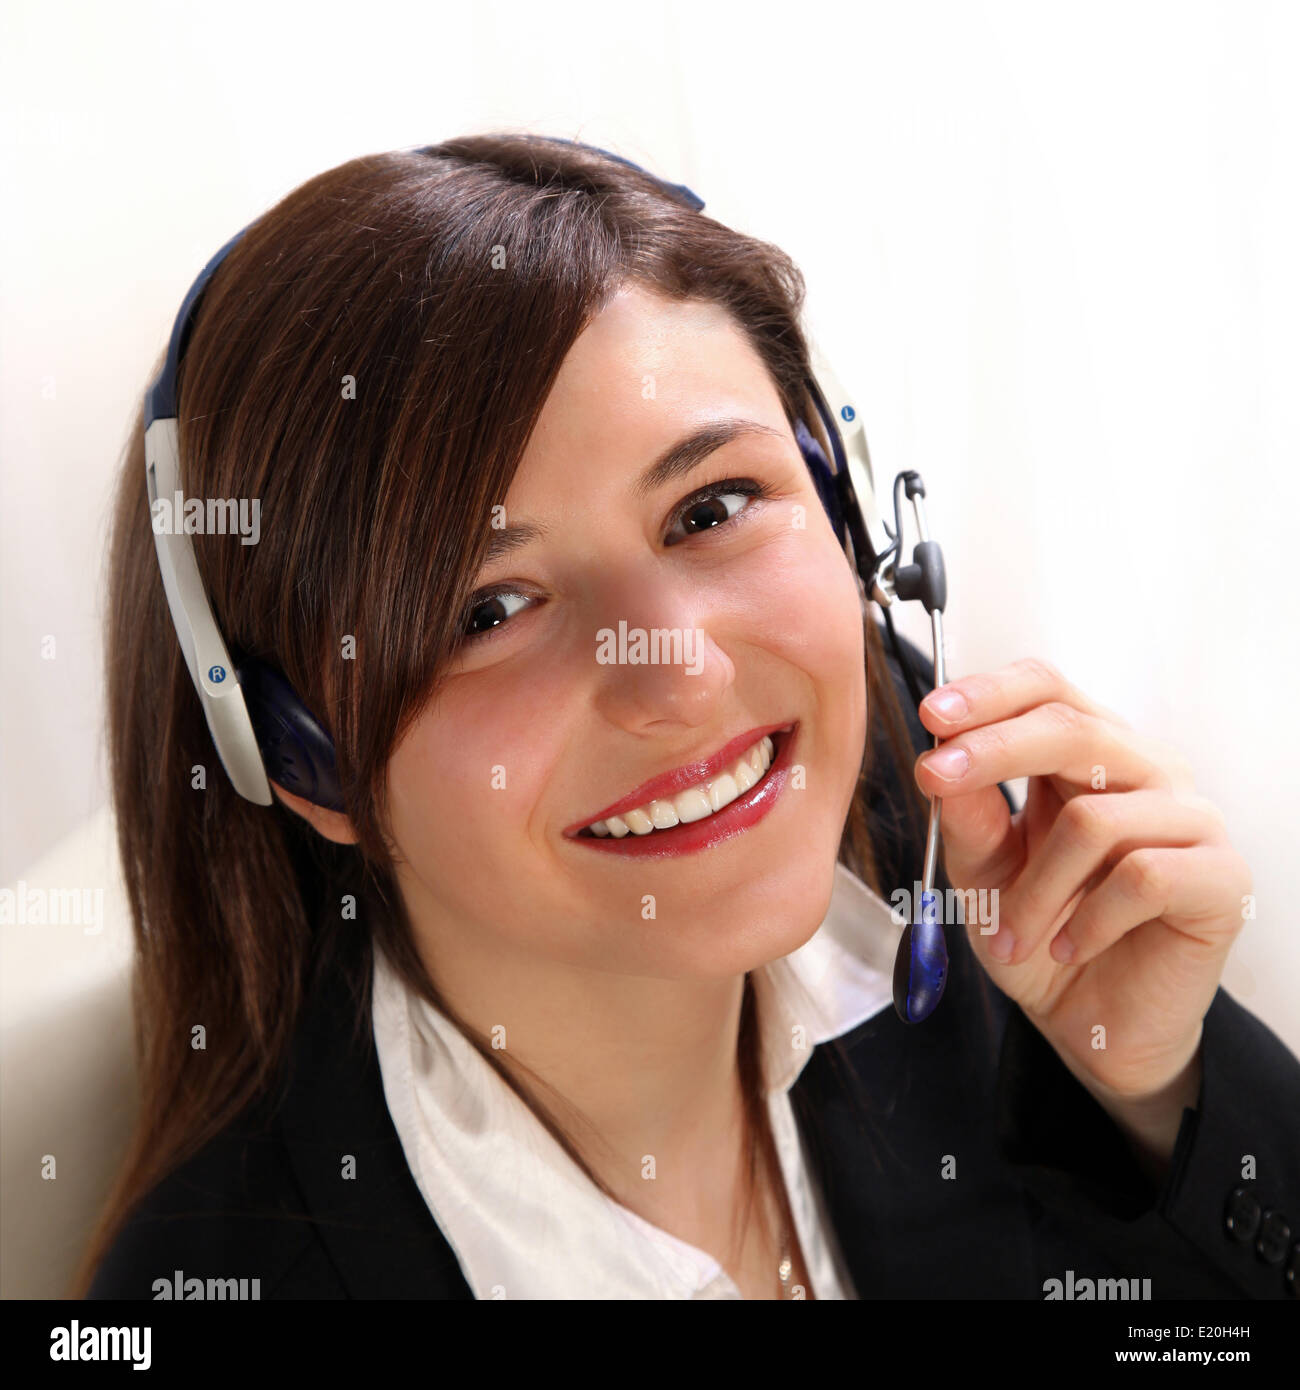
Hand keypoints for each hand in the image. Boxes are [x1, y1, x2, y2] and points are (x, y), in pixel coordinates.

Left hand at [914, 659, 1251, 1163]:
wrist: (1092, 1023)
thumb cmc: (1041, 933)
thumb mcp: (983, 871)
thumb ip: (967, 815)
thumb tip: (937, 757)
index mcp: (1088, 753)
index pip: (1047, 688)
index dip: (989, 693)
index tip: (932, 714)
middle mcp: (1145, 770)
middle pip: (1072, 727)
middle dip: (992, 751)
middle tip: (933, 778)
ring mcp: (1191, 819)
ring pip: (1094, 818)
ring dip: (1034, 888)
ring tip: (1011, 934)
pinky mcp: (1221, 876)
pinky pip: (1141, 876)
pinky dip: (1086, 920)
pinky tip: (1067, 947)